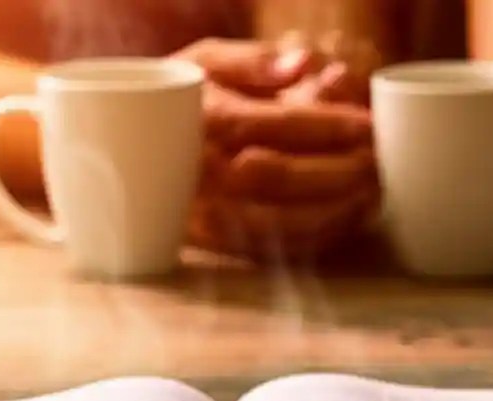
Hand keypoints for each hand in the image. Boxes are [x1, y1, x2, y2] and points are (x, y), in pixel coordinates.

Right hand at [172, 39, 378, 261]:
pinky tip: (347, 219)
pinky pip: (271, 250)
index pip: (277, 125)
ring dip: (336, 211)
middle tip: (379, 161)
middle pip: (283, 178)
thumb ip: (253, 60)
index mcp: (203, 121)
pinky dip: (317, 238)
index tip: (370, 124)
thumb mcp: (201, 61)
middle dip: (341, 171)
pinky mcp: (213, 243)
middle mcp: (202, 172)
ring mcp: (206, 214)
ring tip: (372, 192)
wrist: (113, 152)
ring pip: (280, 224)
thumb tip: (303, 64)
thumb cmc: (174, 99)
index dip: (331, 125)